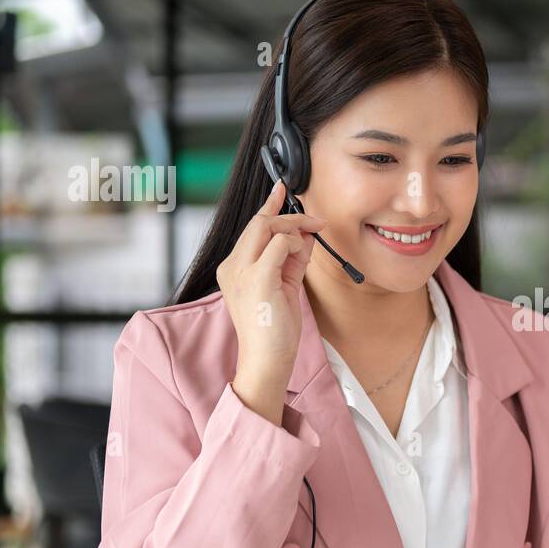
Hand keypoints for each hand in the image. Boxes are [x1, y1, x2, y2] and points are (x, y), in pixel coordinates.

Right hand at [216, 181, 325, 420]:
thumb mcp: (285, 286)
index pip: (252, 227)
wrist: (266, 359)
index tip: (282, 188)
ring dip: (296, 228)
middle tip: (316, 222)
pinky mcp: (257, 278)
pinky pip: (281, 244)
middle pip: (260, 222)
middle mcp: (232, 265)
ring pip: (269, 227)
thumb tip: (305, 236)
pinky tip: (302, 255)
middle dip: (291, 216)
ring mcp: (242, 271)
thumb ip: (292, 259)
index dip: (269, 205)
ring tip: (310, 241)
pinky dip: (296, 244)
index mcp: (234, 267)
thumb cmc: (274, 329)